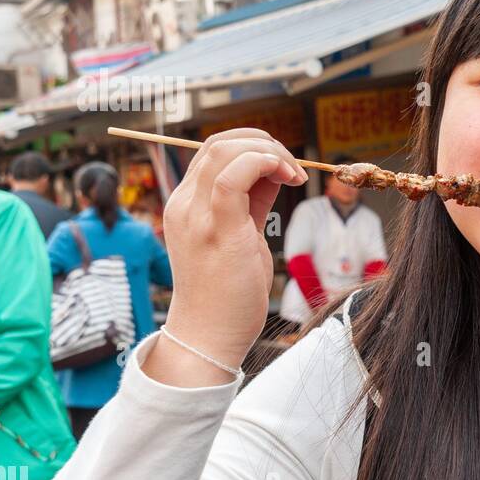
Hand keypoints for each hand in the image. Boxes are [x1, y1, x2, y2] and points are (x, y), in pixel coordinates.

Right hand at [145, 129, 306, 385]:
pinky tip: (287, 177)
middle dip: (264, 142)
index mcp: (186, 203)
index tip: (284, 167)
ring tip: (295, 173)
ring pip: (223, 150)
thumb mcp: (241, 234)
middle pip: (218, 143)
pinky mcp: (216, 229)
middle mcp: (184, 204)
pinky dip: (263, 163)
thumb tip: (276, 171)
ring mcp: (196, 215)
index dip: (252, 146)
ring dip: (268, 150)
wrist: (208, 336)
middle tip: (294, 167)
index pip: (214, 151)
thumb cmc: (227, 293)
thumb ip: (253, 200)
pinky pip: (234, 176)